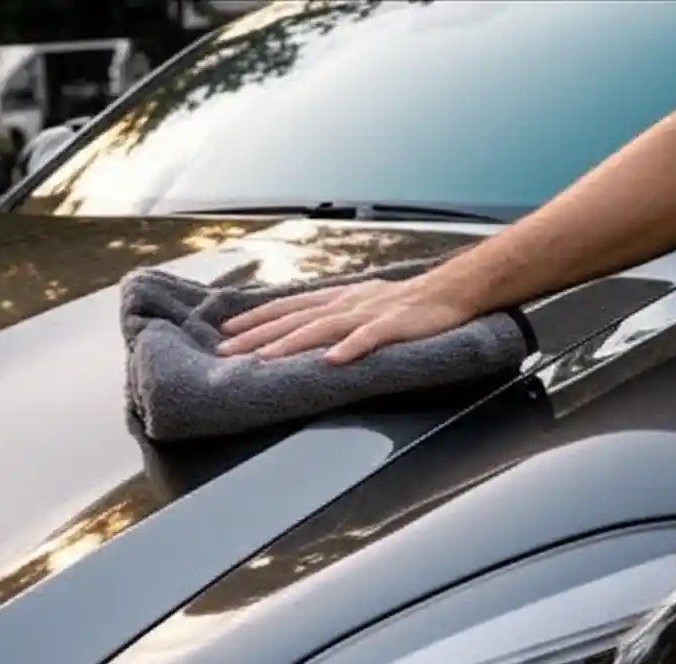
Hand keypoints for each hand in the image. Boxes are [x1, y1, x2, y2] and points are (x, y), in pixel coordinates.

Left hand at [215, 275, 477, 364]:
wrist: (449, 291)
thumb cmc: (405, 302)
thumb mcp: (361, 303)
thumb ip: (331, 315)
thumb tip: (299, 328)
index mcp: (337, 299)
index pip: (288, 307)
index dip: (256, 319)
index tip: (226, 332)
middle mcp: (345, 303)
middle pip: (295, 319)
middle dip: (258, 335)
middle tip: (227, 352)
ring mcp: (368, 314)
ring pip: (323, 328)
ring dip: (291, 343)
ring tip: (265, 358)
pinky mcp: (394, 326)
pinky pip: (369, 338)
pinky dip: (350, 348)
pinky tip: (333, 361)